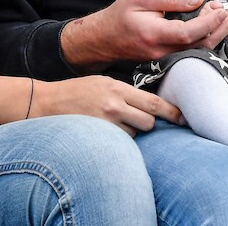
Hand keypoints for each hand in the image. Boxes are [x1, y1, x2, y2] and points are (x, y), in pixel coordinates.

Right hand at [33, 75, 182, 135]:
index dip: (171, 112)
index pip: (153, 102)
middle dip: (148, 124)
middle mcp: (113, 104)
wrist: (44, 103)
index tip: (183, 118)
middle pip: (148, 121)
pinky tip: (104, 134)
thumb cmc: (75, 92)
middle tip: (137, 122)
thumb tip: (148, 105)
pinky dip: (116, 141)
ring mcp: (104, 122)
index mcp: (117, 88)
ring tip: (111, 124)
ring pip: (133, 134)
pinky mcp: (96, 136)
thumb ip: (125, 93)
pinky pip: (118, 143)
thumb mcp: (103, 83)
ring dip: (129, 132)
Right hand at [62, 0, 227, 70]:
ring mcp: (166, 59)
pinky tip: (214, 24)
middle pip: (201, 45)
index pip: (189, 33)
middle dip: (221, 26)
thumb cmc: (120, 16)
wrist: (103, 39)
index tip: (221, 8)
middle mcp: (163, 52)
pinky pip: (193, 51)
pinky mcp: (169, 59)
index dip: (209, 21)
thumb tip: (198, 0)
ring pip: (200, 50)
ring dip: (217, 32)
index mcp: (154, 35)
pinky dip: (207, 37)